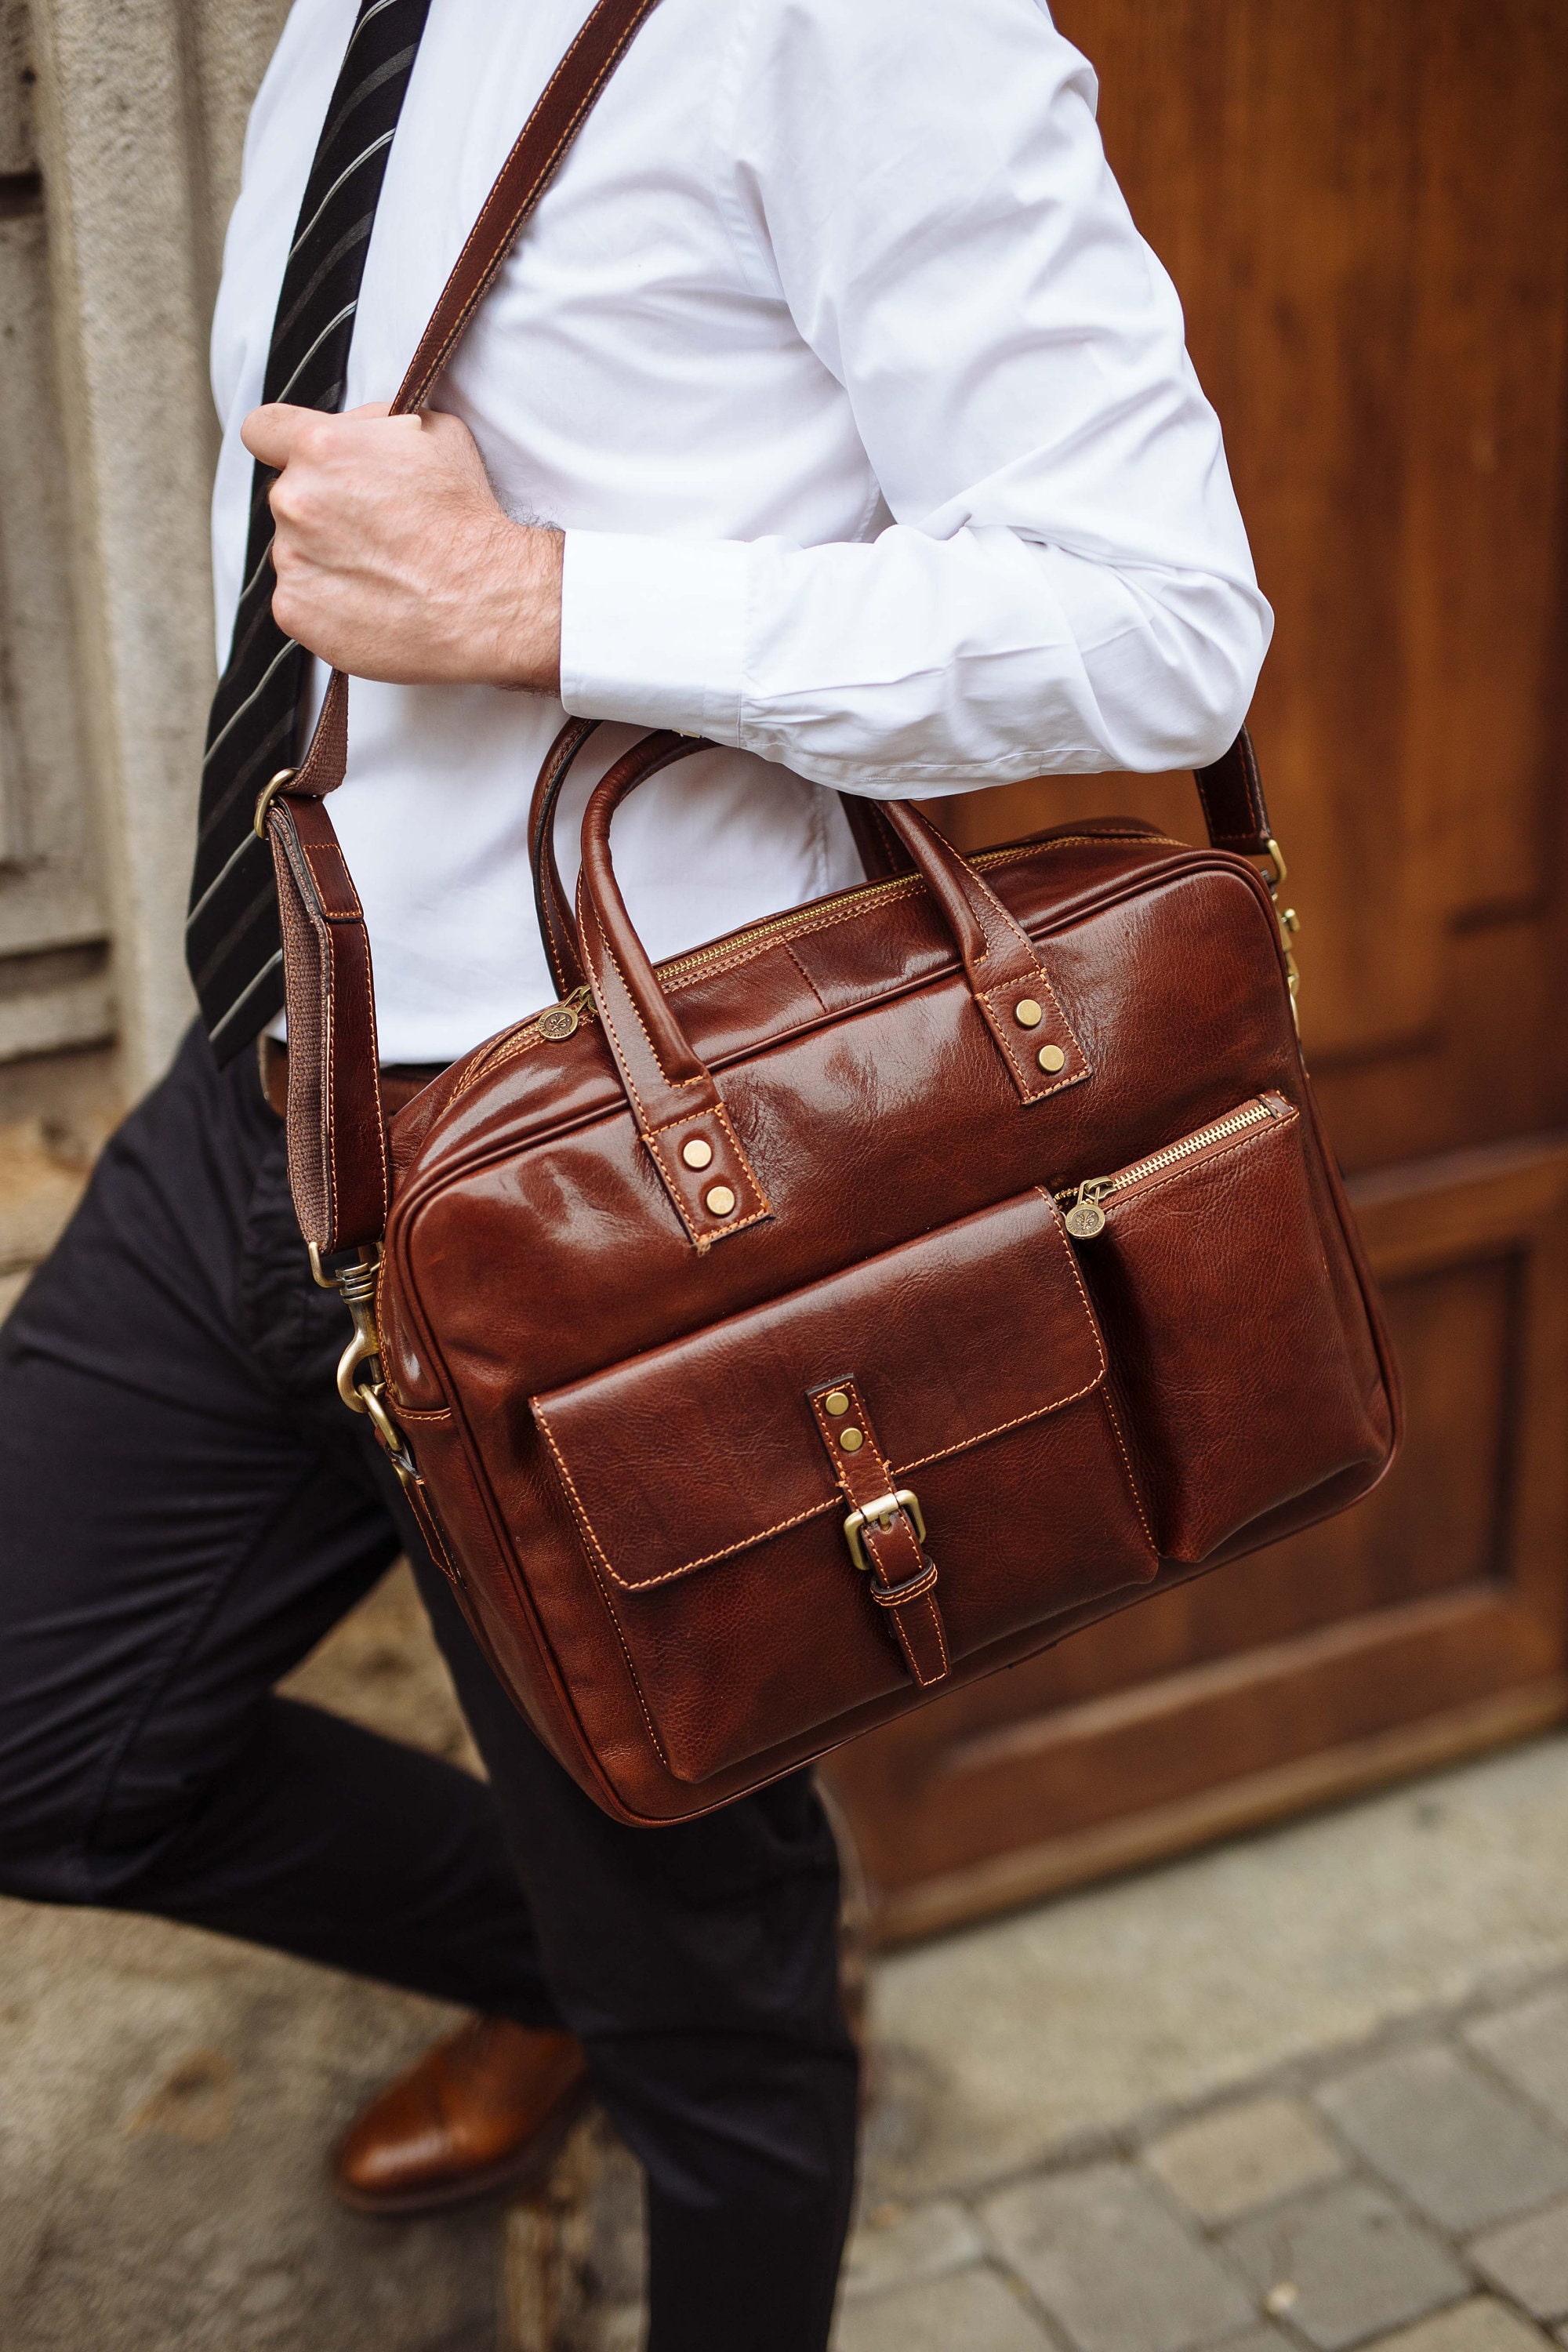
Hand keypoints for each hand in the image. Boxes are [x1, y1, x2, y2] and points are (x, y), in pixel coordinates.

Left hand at [240, 401, 561, 690]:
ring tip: (381, 572)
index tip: (304, 464)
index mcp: (320, 447)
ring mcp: (291, 560)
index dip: (282, 444)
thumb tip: (353, 431)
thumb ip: (375, 424)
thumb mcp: (434, 432)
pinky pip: (299, 599)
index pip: (262, 430)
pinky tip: (371, 602)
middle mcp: (295, 500)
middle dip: (321, 507)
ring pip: (293, 550)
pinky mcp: (296, 612)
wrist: (486, 598)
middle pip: (287, 496)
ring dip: (325, 557)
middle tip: (374, 530)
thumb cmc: (467, 515)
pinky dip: (327, 602)